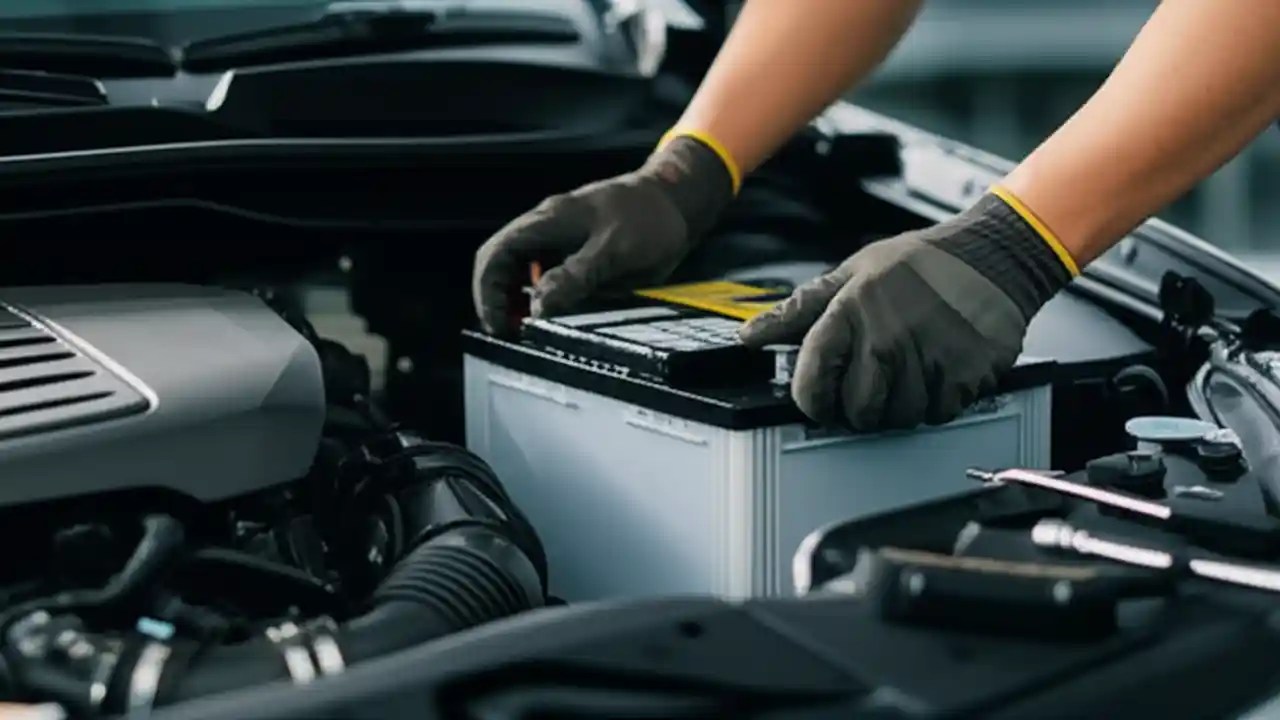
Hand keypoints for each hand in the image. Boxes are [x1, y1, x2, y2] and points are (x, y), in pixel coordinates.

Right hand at [472, 136, 734, 334]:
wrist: (677, 197)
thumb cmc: (649, 220)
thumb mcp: (615, 252)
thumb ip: (575, 276)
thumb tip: (537, 308)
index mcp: (547, 222)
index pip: (495, 255)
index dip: (488, 293)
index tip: (500, 327)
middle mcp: (546, 225)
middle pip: (501, 261)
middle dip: (498, 299)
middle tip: (513, 334)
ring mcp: (559, 234)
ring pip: (521, 267)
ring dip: (517, 298)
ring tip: (529, 329)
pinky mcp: (575, 244)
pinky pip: (545, 269)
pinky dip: (540, 293)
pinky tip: (554, 312)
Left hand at [739, 192, 1074, 431]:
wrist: (993, 255)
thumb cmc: (919, 263)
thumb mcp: (850, 274)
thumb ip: (799, 311)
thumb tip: (749, 336)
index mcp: (851, 311)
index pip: (813, 380)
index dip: (811, 399)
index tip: (819, 399)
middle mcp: (889, 337)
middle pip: (858, 411)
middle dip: (859, 407)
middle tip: (871, 385)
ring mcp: (929, 358)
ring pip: (900, 418)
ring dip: (900, 405)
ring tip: (908, 371)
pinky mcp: (967, 374)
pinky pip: (939, 413)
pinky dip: (936, 402)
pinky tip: (936, 371)